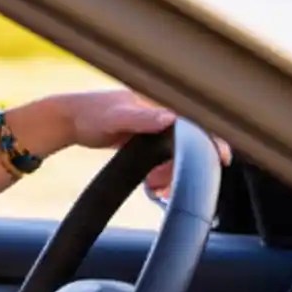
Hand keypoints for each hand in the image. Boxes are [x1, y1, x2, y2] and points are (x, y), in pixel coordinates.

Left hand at [51, 89, 230, 196]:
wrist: (70, 121)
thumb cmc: (91, 114)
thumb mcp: (116, 116)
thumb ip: (141, 118)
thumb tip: (170, 117)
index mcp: (162, 103)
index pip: (197, 121)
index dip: (212, 140)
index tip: (221, 158)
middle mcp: (163, 114)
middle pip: (190, 143)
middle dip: (184, 167)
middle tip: (165, 186)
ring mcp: (156, 128)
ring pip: (176, 155)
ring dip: (171, 174)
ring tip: (154, 188)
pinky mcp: (148, 140)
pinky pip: (164, 159)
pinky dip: (162, 174)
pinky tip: (152, 185)